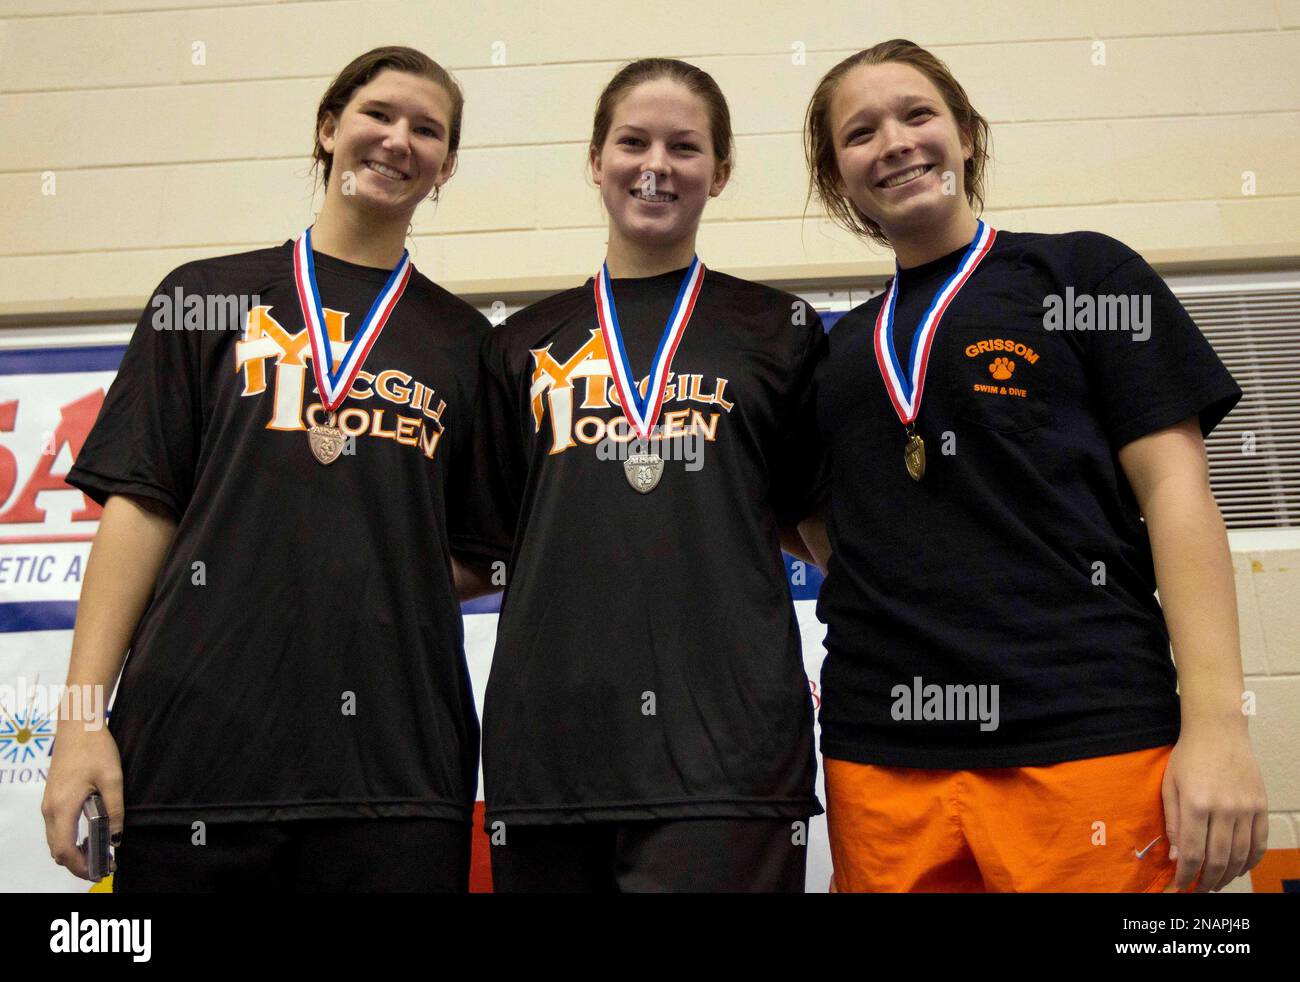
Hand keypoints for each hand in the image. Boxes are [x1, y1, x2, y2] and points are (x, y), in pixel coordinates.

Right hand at [42, 727, 124, 879]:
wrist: (78, 725)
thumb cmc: (95, 748)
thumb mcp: (112, 779)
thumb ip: (115, 810)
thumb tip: (117, 838)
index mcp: (62, 807)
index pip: (64, 850)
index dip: (80, 866)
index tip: (100, 872)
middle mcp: (50, 809)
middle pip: (57, 849)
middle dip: (77, 862)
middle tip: (104, 865)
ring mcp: (48, 804)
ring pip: (55, 839)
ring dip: (73, 851)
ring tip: (99, 853)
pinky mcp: (52, 798)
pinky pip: (56, 828)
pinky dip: (69, 838)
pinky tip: (90, 835)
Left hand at [1161, 724, 1267, 891]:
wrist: (1218, 731)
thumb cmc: (1188, 757)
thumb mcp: (1169, 786)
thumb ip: (1173, 823)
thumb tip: (1176, 857)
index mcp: (1196, 804)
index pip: (1192, 852)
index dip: (1187, 875)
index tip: (1181, 885)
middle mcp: (1224, 809)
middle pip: (1218, 859)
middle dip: (1207, 880)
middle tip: (1199, 889)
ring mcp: (1246, 808)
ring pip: (1241, 855)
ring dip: (1228, 875)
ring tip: (1217, 883)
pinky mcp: (1261, 806)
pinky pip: (1259, 842)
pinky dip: (1251, 861)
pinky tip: (1239, 869)